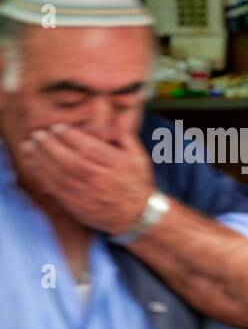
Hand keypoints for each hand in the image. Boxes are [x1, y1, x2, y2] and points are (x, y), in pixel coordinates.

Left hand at [17, 121, 153, 235]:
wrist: (135, 215)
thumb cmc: (135, 181)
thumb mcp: (137, 156)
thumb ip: (125, 135)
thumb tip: (119, 114)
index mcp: (117, 165)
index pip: (91, 149)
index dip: (71, 137)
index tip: (57, 127)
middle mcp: (102, 180)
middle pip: (72, 161)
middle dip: (51, 146)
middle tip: (38, 134)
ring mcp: (88, 194)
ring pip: (61, 174)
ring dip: (42, 159)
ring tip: (30, 145)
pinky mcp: (77, 205)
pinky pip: (56, 188)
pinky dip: (42, 174)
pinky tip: (33, 162)